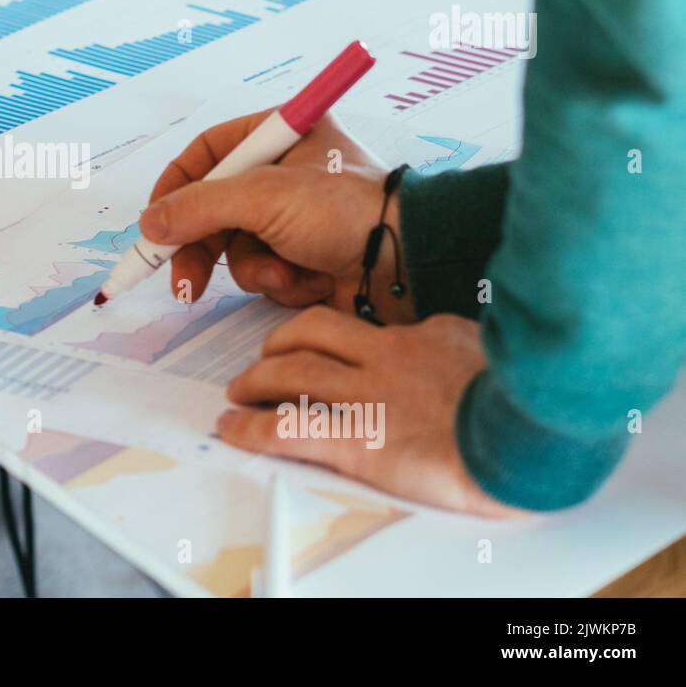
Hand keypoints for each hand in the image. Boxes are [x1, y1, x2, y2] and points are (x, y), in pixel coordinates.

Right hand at [141, 110, 415, 323]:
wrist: (408, 262)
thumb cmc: (347, 211)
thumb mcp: (263, 198)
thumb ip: (198, 207)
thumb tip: (150, 222)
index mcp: (280, 134)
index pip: (206, 153)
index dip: (175, 188)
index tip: (155, 223)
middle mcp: (284, 171)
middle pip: (212, 209)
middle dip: (202, 249)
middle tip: (184, 284)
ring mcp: (294, 216)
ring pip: (236, 248)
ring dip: (254, 268)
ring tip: (284, 274)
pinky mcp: (305, 255)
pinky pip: (266, 271)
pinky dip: (281, 281)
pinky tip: (310, 280)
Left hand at [218, 307, 521, 516]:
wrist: (534, 437)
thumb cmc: (528, 403)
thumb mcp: (492, 354)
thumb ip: (460, 345)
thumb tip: (452, 339)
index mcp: (419, 337)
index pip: (357, 325)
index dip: (323, 332)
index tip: (311, 341)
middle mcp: (385, 358)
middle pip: (310, 336)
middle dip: (275, 346)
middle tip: (259, 360)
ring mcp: (368, 397)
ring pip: (291, 374)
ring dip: (255, 381)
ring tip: (237, 392)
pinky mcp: (360, 441)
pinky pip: (289, 428)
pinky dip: (252, 428)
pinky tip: (232, 429)